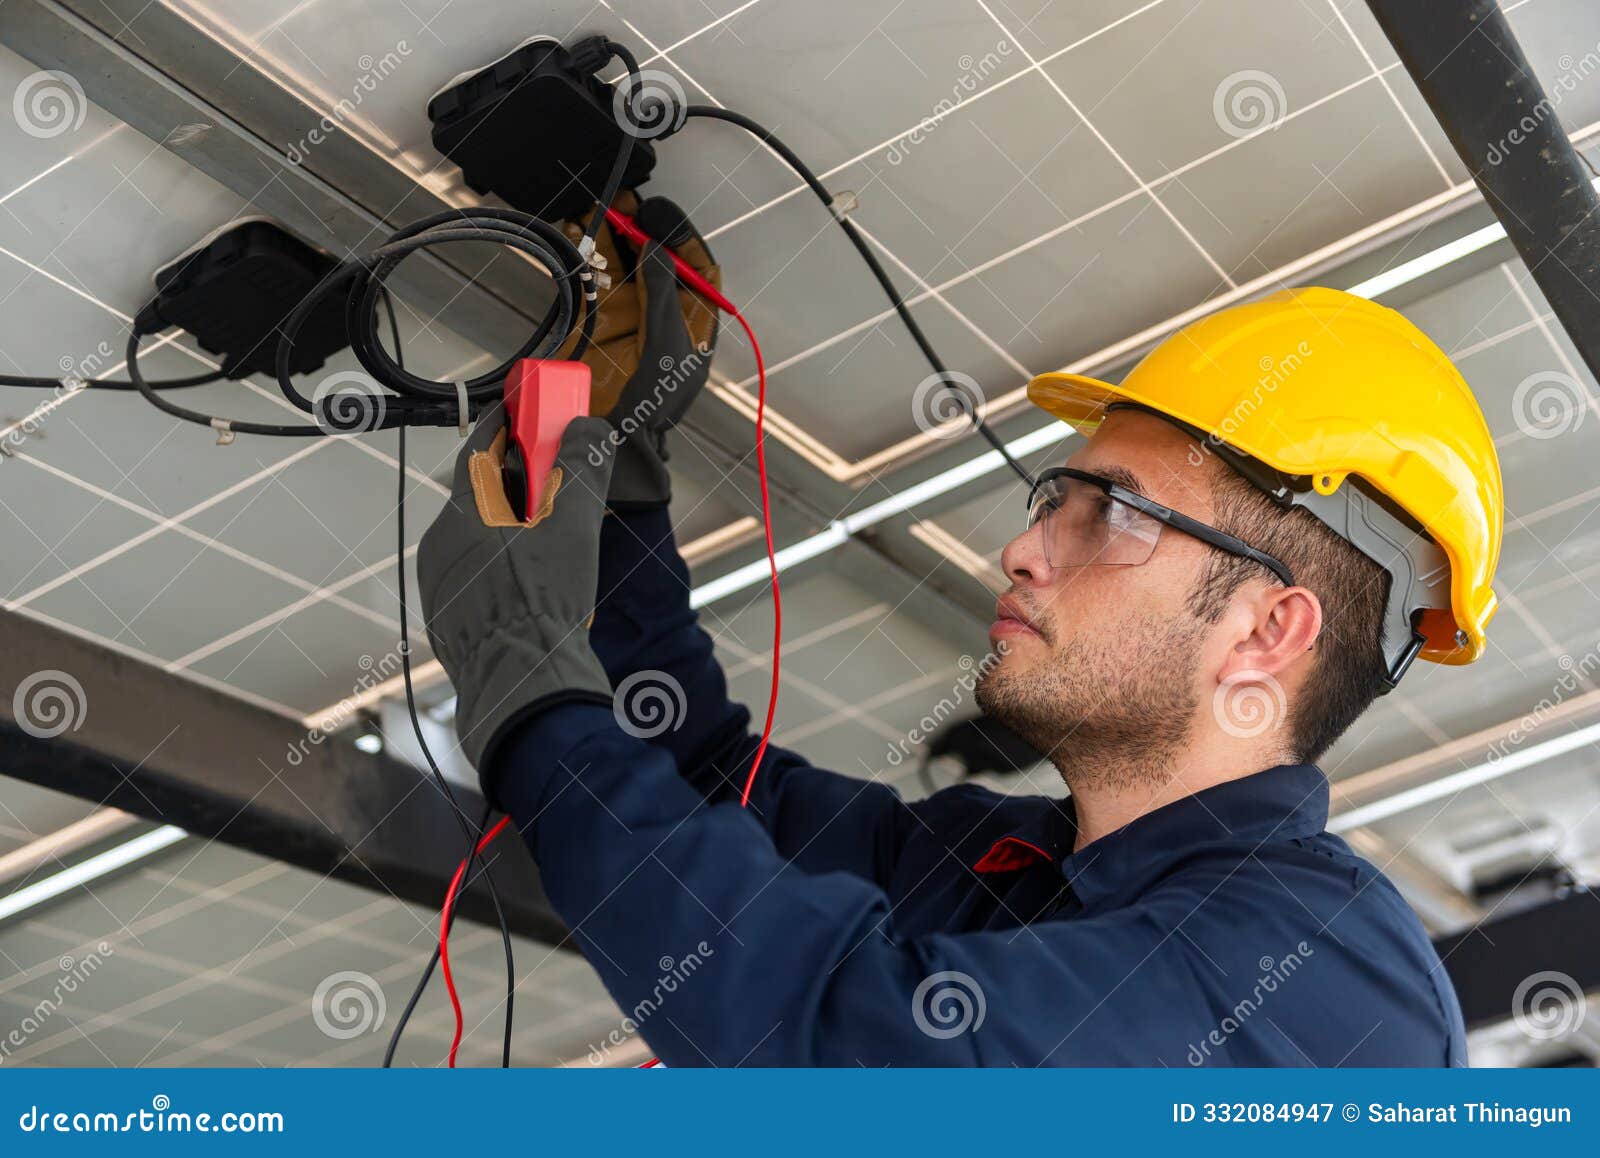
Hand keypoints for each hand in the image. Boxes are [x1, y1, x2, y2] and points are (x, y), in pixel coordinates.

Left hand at [417, 404, 616, 796]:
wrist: (520, 692)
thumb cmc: (542, 604)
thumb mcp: (573, 526)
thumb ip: (581, 469)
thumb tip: (587, 426)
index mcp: (461, 515)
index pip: (480, 447)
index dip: (510, 421)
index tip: (533, 406)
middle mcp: (440, 548)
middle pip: (482, 495)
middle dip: (519, 479)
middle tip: (560, 474)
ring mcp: (442, 591)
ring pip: (480, 541)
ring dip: (515, 529)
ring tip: (557, 538)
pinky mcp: (453, 627)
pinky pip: (479, 581)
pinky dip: (508, 569)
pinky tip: (539, 585)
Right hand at [562, 194, 719, 507]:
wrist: (615, 437)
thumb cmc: (655, 399)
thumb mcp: (668, 342)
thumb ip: (661, 292)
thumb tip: (656, 247)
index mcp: (693, 320)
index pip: (695, 267)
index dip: (681, 237)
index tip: (661, 214)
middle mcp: (661, 312)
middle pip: (655, 257)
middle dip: (640, 227)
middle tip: (624, 203)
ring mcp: (627, 315)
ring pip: (621, 262)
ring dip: (609, 233)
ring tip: (599, 205)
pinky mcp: (594, 321)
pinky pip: (590, 279)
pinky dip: (583, 253)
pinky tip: (576, 228)